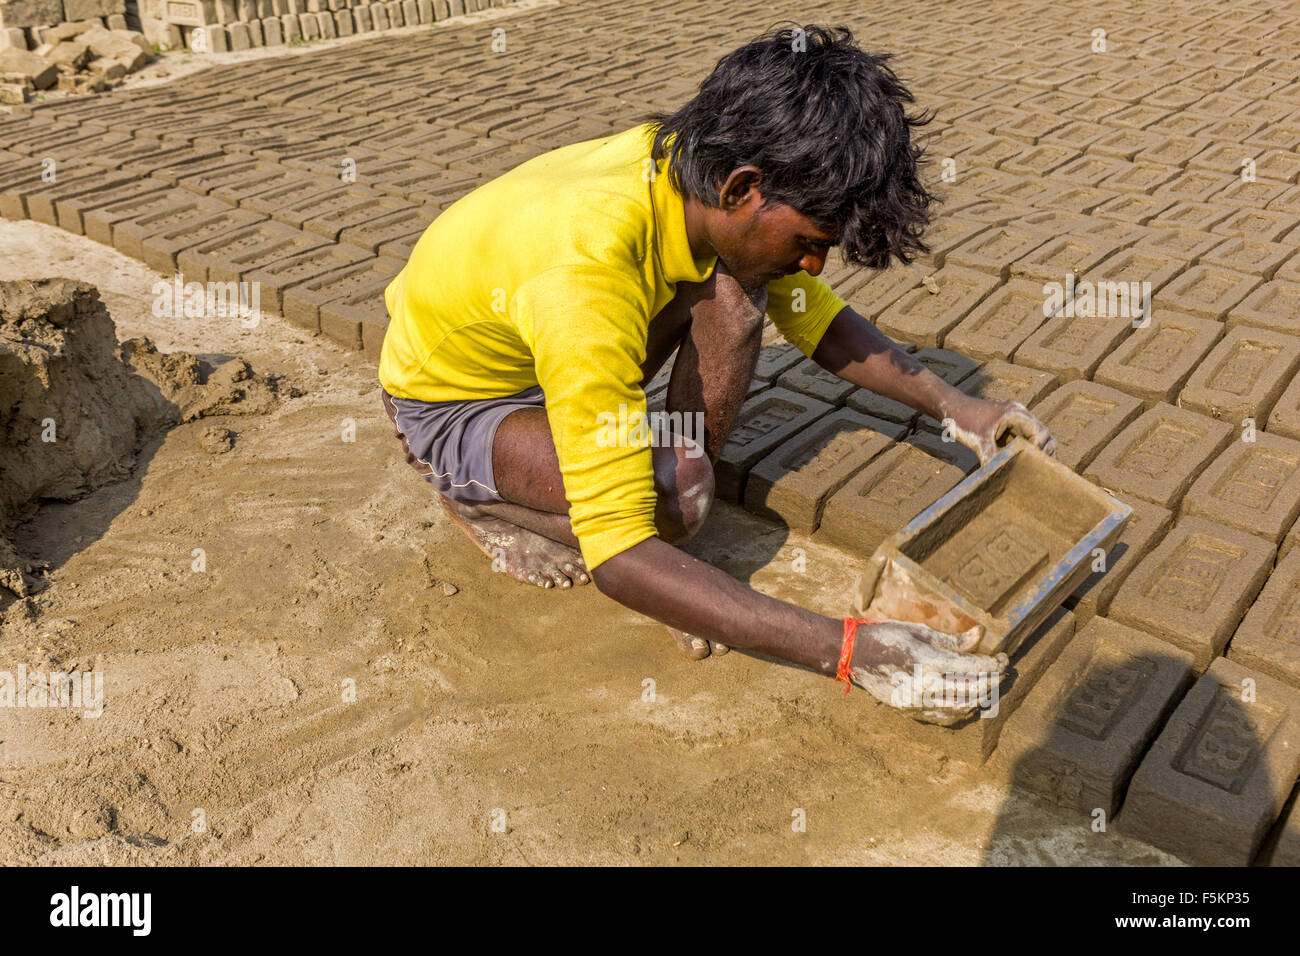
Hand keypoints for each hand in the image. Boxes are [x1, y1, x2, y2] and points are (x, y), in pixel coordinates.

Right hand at [849, 620, 1007, 724]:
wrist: (853, 655)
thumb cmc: (886, 636)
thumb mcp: (919, 631)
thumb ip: (952, 640)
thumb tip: (980, 635)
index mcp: (930, 662)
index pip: (976, 669)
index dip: (995, 664)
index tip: (1004, 658)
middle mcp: (927, 686)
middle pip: (975, 690)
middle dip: (994, 680)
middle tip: (1001, 670)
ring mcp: (918, 702)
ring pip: (963, 707)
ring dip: (981, 696)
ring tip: (988, 684)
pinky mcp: (910, 710)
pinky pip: (944, 717)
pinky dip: (962, 710)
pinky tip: (968, 701)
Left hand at [942, 395, 1055, 464]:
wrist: (950, 407)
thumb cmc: (963, 419)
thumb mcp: (977, 441)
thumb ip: (991, 458)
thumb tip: (998, 478)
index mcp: (1016, 414)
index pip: (1041, 432)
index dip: (1040, 449)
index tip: (1031, 464)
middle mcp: (1020, 416)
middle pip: (1044, 436)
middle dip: (1042, 454)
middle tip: (1035, 472)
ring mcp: (1016, 423)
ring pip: (1035, 440)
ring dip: (1034, 455)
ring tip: (1029, 472)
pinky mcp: (1008, 430)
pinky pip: (1023, 443)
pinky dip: (1024, 454)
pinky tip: (1019, 468)